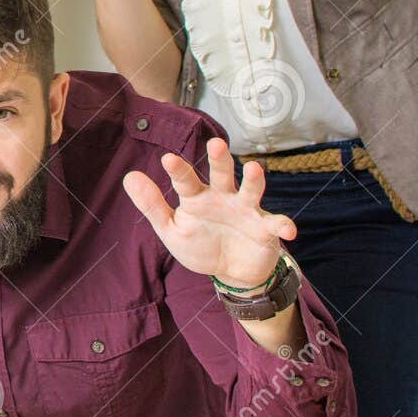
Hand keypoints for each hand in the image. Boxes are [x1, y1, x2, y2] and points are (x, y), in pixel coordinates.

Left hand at [122, 137, 296, 288]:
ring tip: (255, 169)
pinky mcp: (265, 228)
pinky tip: (288, 229)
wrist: (231, 272)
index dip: (178, 170)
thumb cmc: (200, 244)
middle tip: (216, 144)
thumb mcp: (172, 230)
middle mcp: (222, 197)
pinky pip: (276, 224)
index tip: (167, 159)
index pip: (186, 181)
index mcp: (197, 197)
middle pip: (221, 174)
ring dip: (253, 180)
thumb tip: (129, 176)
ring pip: (250, 190)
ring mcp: (246, 210)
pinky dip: (283, 225)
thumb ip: (152, 205)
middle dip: (220, 159)